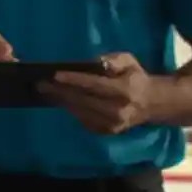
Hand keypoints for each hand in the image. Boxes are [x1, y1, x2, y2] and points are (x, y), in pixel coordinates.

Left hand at [37, 52, 156, 134]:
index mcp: (123, 91)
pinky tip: (59, 100)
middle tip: (40, 84)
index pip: (93, 85)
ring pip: (80, 112)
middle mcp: (117, 111)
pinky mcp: (106, 132)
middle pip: (82, 100)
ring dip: (61, 101)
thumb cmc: (135, 77)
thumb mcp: (130, 61)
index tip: (54, 75)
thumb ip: (115, 60)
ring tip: (45, 91)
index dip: (73, 80)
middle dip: (59, 91)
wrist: (150, 104)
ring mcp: (111, 124)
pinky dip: (70, 110)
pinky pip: (83, 120)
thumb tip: (99, 63)